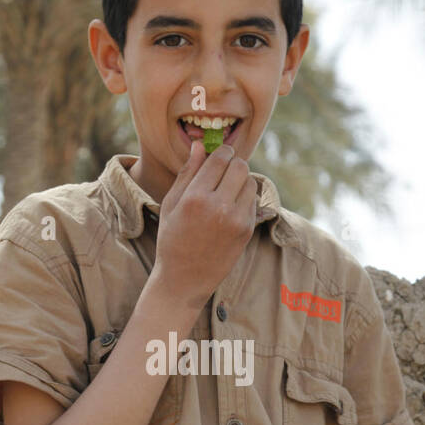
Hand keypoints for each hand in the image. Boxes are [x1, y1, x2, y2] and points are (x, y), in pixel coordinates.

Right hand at [152, 139, 256, 309]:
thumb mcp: (171, 204)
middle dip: (233, 164)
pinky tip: (229, 208)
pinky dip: (244, 199)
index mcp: (195, 197)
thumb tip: (199, 145)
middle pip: (240, 166)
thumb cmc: (172, 239)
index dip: (221, 152)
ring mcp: (235, 220)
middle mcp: (218, 207)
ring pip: (250, 182)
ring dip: (240, 181)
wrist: (184, 279)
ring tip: (226, 191)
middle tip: (223, 172)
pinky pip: (253, 201)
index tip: (218, 157)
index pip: (220, 158)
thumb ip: (187, 172)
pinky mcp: (246, 231)